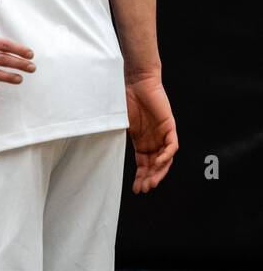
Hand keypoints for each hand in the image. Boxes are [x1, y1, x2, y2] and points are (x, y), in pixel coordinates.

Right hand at [125, 74, 176, 192]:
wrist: (135, 81)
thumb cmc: (124, 98)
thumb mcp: (119, 123)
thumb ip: (116, 136)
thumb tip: (99, 151)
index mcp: (141, 140)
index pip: (143, 164)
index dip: (140, 177)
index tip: (135, 189)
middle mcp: (153, 140)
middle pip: (155, 165)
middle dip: (150, 178)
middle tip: (144, 189)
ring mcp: (162, 134)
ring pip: (165, 159)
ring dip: (159, 171)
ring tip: (151, 181)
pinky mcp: (169, 126)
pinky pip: (172, 145)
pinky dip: (166, 155)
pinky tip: (158, 162)